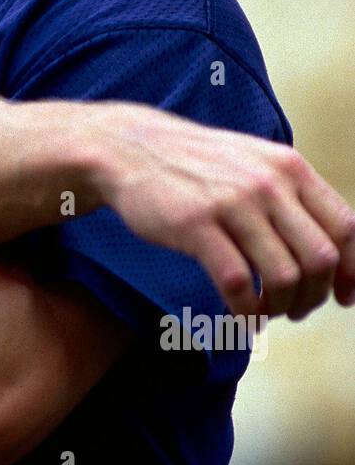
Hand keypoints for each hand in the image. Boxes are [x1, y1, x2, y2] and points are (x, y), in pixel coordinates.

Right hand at [89, 101, 354, 320]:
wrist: (131, 149)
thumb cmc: (195, 165)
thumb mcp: (254, 163)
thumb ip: (291, 197)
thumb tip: (328, 252)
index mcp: (289, 168)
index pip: (345, 227)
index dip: (352, 271)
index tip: (344, 297)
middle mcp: (268, 184)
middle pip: (320, 258)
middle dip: (314, 296)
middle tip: (297, 309)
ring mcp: (232, 204)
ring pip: (283, 276)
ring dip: (280, 308)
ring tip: (266, 313)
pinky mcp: (196, 226)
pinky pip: (237, 284)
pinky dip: (246, 311)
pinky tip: (241, 316)